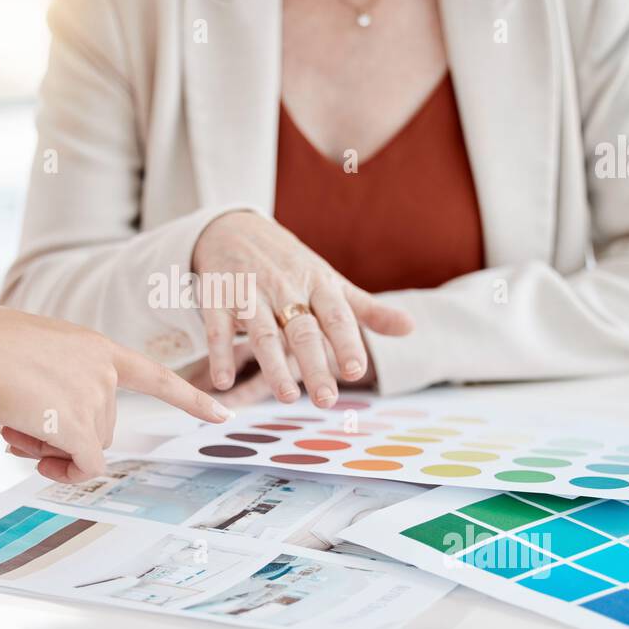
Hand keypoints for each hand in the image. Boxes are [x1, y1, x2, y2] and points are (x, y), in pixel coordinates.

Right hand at [0, 305, 231, 481]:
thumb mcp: (34, 357)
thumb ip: (60, 388)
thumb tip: (66, 444)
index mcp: (96, 348)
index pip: (154, 376)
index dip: (190, 399)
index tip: (224, 414)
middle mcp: (103, 370)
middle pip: (103, 426)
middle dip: (66, 435)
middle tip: (22, 426)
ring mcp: (94, 397)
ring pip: (89, 447)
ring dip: (52, 448)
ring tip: (14, 424)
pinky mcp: (79, 427)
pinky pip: (86, 466)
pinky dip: (64, 470)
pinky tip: (31, 451)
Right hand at [192, 212, 412, 407]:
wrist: (233, 227)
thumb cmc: (290, 263)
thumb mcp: (329, 281)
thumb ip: (366, 309)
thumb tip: (410, 328)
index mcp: (318, 284)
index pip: (336, 317)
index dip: (346, 343)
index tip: (356, 372)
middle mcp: (286, 288)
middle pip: (302, 330)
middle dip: (314, 365)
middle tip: (327, 401)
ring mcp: (251, 292)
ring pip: (263, 332)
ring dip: (273, 365)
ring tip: (287, 397)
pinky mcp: (219, 297)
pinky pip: (218, 328)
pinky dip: (219, 354)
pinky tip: (224, 383)